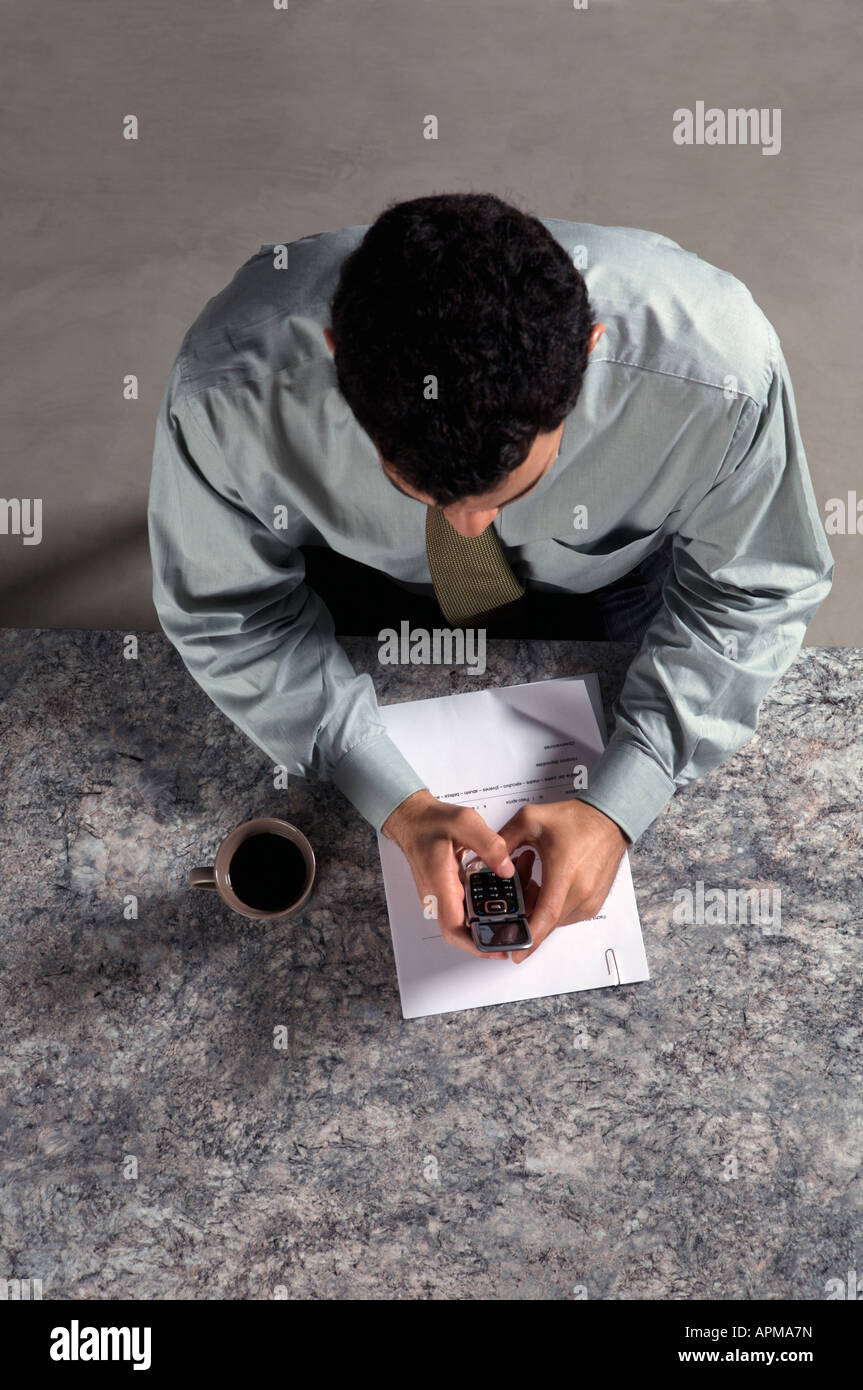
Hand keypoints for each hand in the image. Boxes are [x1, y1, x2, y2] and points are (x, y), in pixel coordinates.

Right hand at [381, 789, 517, 959]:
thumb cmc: (431, 822)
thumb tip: (507, 870)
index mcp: (440, 882)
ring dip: (488, 922)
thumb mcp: (466, 822)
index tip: (499, 950)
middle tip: (515, 932)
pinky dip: (483, 909)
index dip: (477, 945)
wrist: (412, 819)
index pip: (455, 929)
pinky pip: (465, 909)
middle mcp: (437, 896)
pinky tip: (500, 898)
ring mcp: (440, 897)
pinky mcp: (446, 893)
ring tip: (513, 911)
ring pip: (465, 922)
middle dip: (489, 937)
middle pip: (463, 933)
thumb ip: (490, 845)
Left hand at [496, 799, 628, 962]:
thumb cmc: (576, 819)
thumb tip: (483, 860)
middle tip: (515, 898)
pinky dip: (552, 909)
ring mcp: (590, 900)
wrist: (608, 819)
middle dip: (525, 917)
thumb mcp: (530, 819)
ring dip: (539, 911)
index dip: (530, 936)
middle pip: (547, 922)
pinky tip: (547, 886)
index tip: (516, 953)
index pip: (546, 914)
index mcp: (565, 872)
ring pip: (556, 921)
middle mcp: (581, 891)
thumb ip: (503, 841)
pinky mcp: (594, 904)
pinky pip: (566, 916)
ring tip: (535, 881)